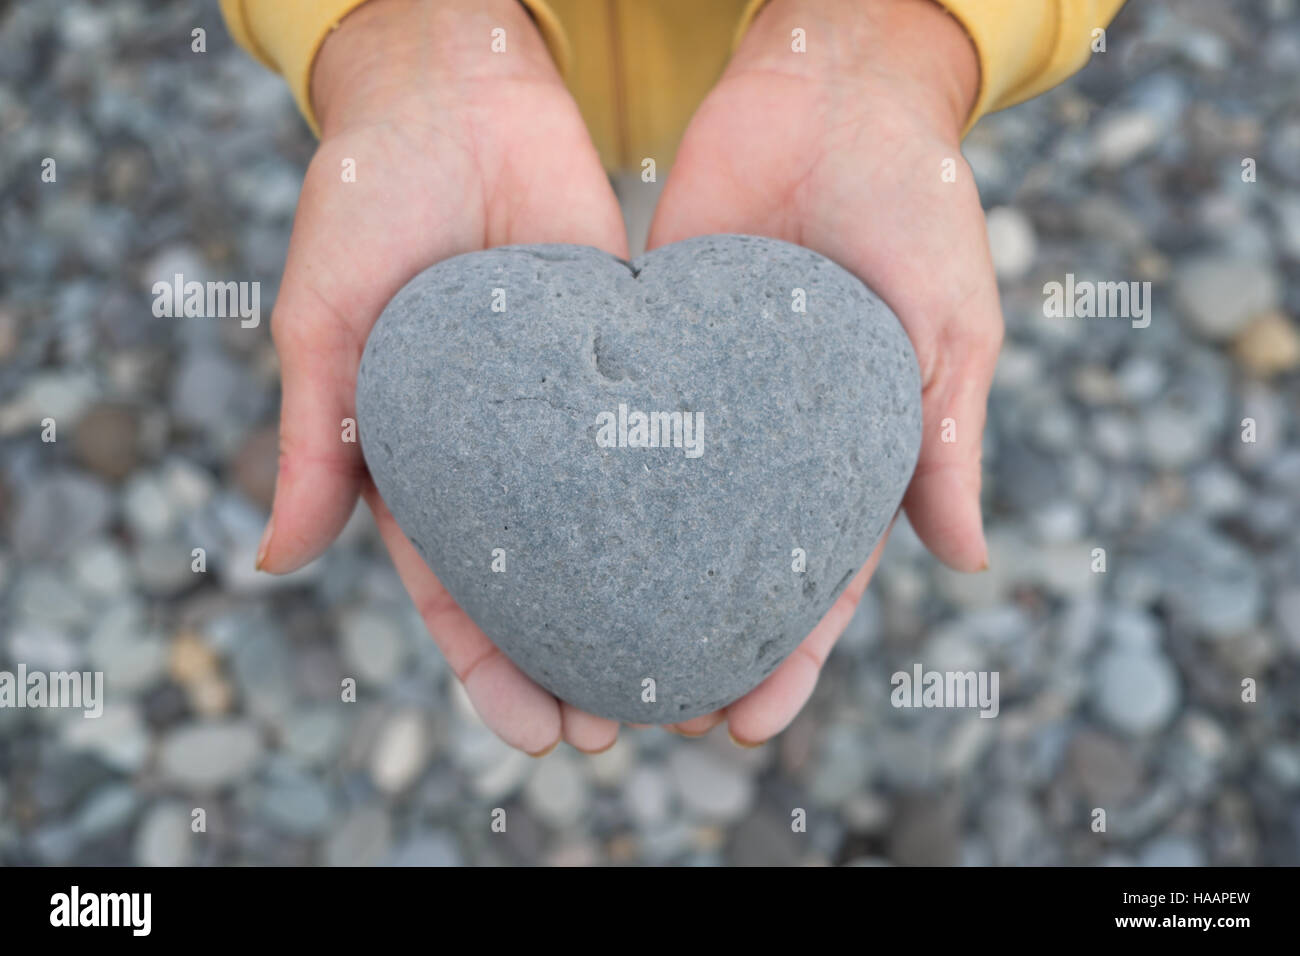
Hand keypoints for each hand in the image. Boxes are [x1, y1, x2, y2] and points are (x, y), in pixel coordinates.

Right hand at [261, 0, 627, 753]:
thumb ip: (314, 440)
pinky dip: (692, 504)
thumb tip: (279, 560)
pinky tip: (730, 558)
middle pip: (545, 579)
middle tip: (622, 730)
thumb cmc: (366, 201)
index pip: (459, 589)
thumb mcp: (323, 323)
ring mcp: (568, 408)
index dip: (494, 666)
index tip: (538, 732)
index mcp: (424, 457)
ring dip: (646, 600)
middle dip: (578, 658)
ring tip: (695, 674)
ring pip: (612, 526)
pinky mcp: (627, 355)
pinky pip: (663, 439)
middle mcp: (502, 449)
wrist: (453, 91)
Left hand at [647, 0, 999, 743]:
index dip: (789, 657)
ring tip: (580, 659)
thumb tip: (969, 561)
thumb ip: (948, 438)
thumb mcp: (951, 321)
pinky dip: (583, 486)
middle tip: (650, 718)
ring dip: (627, 587)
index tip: (749, 725)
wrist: (831, 86)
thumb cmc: (914, 200)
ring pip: (661, 512)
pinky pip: (614, 424)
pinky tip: (543, 544)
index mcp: (850, 449)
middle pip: (725, 565)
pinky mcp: (651, 341)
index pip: (818, 579)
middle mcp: (772, 438)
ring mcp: (708, 396)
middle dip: (693, 644)